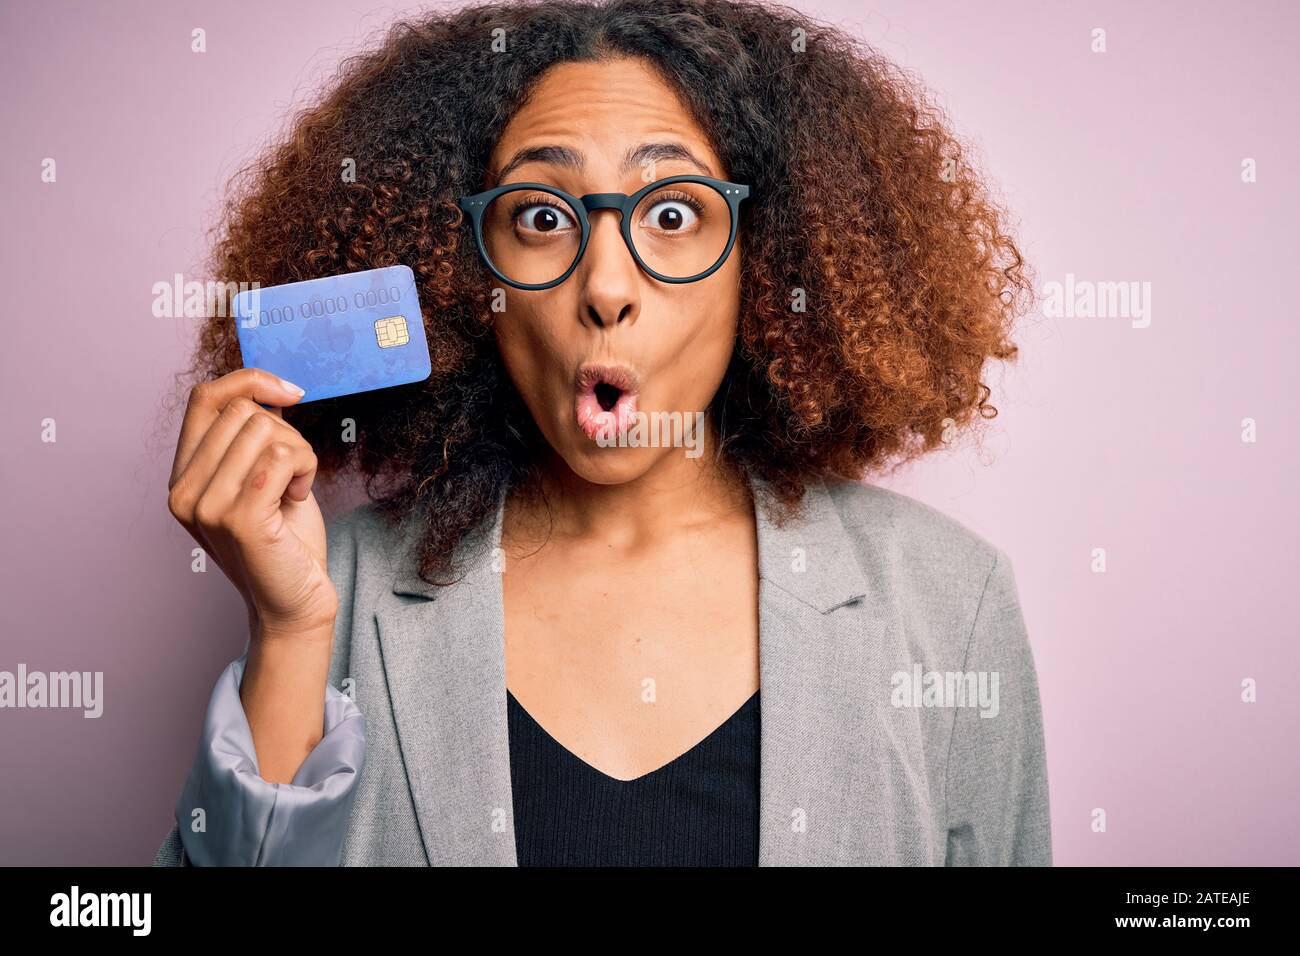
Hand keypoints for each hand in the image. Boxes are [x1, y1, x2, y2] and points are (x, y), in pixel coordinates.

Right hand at [167, 368, 336, 636]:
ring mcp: (207, 505)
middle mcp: (183, 490)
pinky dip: (305, 468)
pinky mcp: (238, 518)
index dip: (250, 381)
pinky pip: (283, 456)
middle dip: (286, 432)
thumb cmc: (284, 540)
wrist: (295, 601)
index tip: (289, 393)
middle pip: (244, 411)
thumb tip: (266, 387)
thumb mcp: (262, 477)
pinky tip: (299, 497)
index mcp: (183, 476)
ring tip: (294, 488)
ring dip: (299, 453)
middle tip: (294, 472)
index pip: (204, 397)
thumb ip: (252, 438)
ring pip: (266, 430)